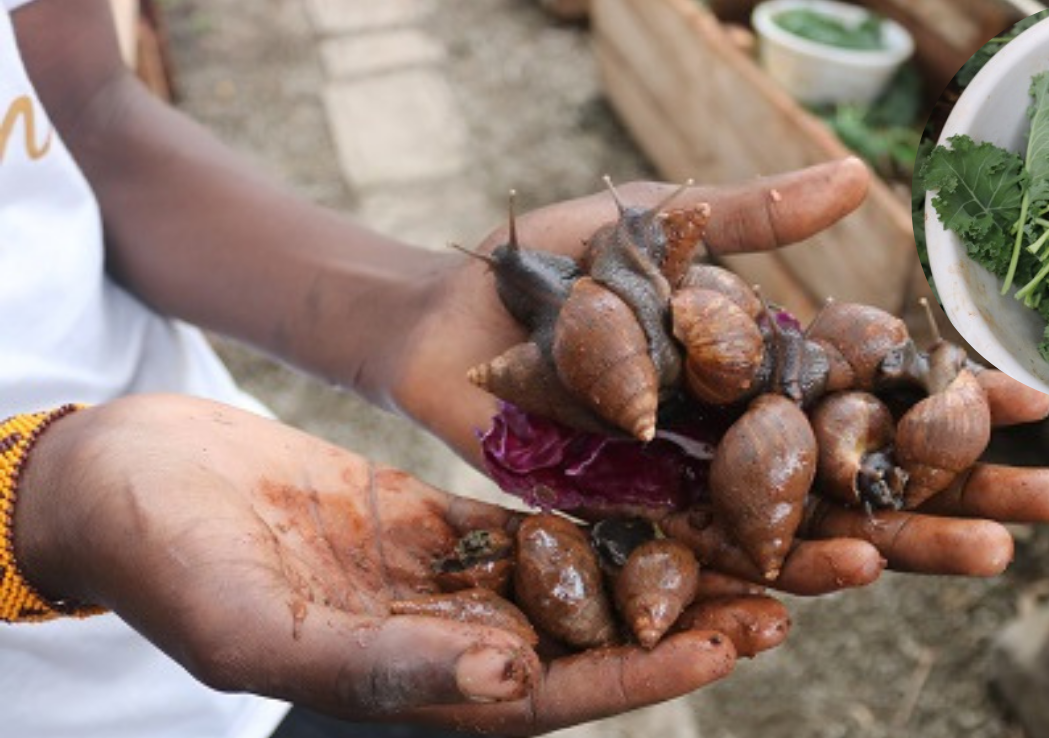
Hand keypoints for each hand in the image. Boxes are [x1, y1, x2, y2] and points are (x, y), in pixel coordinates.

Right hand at [14, 396, 775, 734]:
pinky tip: (676, 466)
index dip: (661, 663)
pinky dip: (613, 494)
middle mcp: (460, 639)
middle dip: (710, 603)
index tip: (752, 630)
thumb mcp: (267, 624)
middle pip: (609, 630)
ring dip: (682, 545)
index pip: (570, 688)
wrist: (128, 486)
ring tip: (772, 512)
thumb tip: (509, 681)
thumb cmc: (170, 563)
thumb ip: (387, 663)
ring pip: (594, 569)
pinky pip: (549, 512)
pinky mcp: (446, 522)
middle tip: (814, 569)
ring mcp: (457, 580)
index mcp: (426, 684)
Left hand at [389, 158, 1048, 590]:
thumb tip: (864, 181)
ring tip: (996, 559)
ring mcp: (700, 483)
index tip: (1036, 405)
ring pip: (816, 523)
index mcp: (762, 365)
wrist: (448, 319)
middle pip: (867, 469)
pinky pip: (727, 550)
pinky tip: (863, 571)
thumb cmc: (554, 269)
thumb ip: (756, 216)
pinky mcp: (644, 522)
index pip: (878, 390)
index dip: (951, 400)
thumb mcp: (662, 226)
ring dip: (905, 540)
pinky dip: (794, 561)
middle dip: (961, 488)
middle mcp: (745, 434)